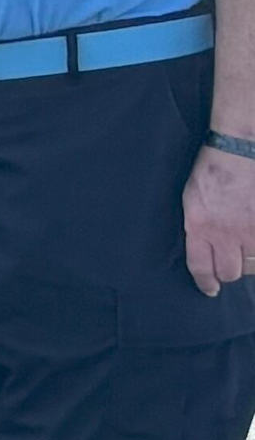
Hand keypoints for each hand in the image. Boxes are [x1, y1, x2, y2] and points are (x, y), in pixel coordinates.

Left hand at [188, 138, 254, 296]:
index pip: (201, 267)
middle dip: (229, 272)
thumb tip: (201, 246)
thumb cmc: (212, 169)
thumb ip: (197, 224)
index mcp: (199, 225)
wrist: (239, 150)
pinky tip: (254, 238)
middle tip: (229, 264)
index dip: (206, 283)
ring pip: (252, 264)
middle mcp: (225, 232)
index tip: (210, 289)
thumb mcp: (192, 198)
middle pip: (230, 272)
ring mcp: (250, 230)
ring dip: (249, 260)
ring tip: (244, 248)